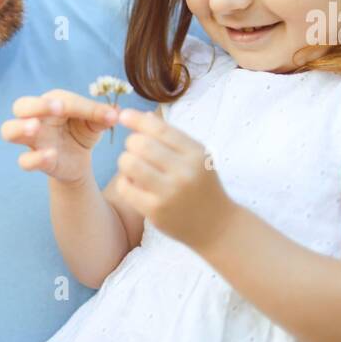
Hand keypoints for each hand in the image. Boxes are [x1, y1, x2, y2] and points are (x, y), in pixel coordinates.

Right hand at [1, 89, 120, 184]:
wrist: (79, 160)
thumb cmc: (82, 131)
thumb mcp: (95, 122)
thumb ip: (103, 115)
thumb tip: (117, 112)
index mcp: (50, 103)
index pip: (57, 99)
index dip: (74, 104)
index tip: (95, 112)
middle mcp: (36, 118)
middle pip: (20, 106)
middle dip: (35, 106)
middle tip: (56, 109)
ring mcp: (32, 140)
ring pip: (9, 131)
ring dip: (20, 128)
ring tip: (34, 128)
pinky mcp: (35, 161)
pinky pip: (24, 160)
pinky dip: (35, 158)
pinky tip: (51, 156)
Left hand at [114, 108, 234, 250]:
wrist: (216, 226)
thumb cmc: (202, 186)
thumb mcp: (196, 158)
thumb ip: (171, 137)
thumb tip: (141, 116)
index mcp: (196, 154)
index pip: (161, 129)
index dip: (137, 120)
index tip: (124, 115)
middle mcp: (184, 171)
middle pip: (141, 144)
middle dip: (131, 143)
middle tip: (135, 150)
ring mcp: (170, 192)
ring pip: (129, 163)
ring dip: (125, 161)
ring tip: (133, 167)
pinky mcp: (156, 210)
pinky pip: (125, 187)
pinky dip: (124, 182)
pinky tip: (133, 185)